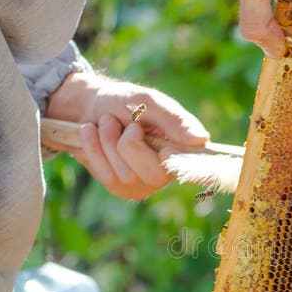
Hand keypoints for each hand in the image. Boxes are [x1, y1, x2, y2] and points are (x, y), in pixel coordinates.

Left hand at [44, 70, 208, 199]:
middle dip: (129, 143)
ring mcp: (143, 185)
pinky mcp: (120, 189)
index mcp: (182, 151)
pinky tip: (92, 133)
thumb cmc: (126, 103)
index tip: (160, 143)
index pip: (189, 168)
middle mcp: (167, 173)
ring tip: (107, 123)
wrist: (90, 107)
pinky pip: (106, 176)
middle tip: (125, 124)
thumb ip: (174, 119)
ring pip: (125, 174)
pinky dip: (94, 148)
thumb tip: (202, 139)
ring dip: (108, 140)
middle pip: (153, 174)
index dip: (172, 158)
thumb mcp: (148, 102)